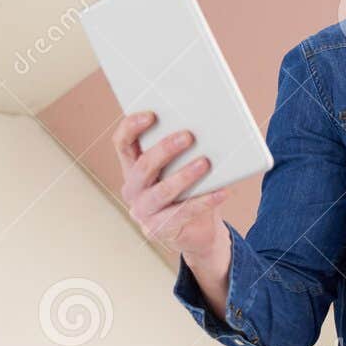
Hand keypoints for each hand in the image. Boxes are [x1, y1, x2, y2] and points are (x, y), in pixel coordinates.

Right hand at [112, 111, 230, 257]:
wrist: (196, 231)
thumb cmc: (189, 190)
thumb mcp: (180, 167)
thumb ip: (183, 149)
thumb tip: (205, 125)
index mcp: (132, 168)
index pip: (122, 144)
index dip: (131, 128)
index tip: (151, 114)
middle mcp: (133, 189)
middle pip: (143, 166)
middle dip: (165, 149)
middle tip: (189, 136)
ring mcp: (143, 211)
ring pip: (161, 191)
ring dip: (184, 175)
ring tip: (205, 163)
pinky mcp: (158, 229)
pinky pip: (183, 213)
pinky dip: (205, 201)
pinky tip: (223, 191)